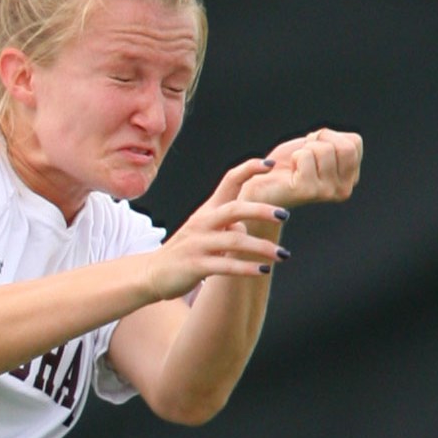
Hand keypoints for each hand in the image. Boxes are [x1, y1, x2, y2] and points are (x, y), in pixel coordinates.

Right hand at [143, 157, 289, 300]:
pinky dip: (246, 268)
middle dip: (261, 210)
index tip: (270, 164)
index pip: (229, 181)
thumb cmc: (185, 250)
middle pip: (234, 209)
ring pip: (235, 240)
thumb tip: (246, 224)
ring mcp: (198, 244)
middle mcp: (202, 223)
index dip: (249, 169)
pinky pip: (226, 266)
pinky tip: (263, 271)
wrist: (152, 273)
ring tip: (283, 254)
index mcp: (207, 210)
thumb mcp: (204, 232)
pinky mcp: (195, 266)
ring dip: (262, 247)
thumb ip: (226, 225)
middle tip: (285, 215)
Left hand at [240, 128, 361, 208]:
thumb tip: (348, 140)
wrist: (262, 186)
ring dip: (305, 150)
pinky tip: (290, 173)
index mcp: (350, 177)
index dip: (330, 136)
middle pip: (345, 146)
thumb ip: (336, 140)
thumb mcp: (318, 145)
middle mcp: (344, 189)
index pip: (354, 141)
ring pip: (324, 149)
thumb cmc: (288, 163)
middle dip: (320, 140)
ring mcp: (328, 192)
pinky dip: (294, 157)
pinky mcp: (309, 192)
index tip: (315, 147)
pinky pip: (305, 156)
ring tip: (297, 165)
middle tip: (305, 153)